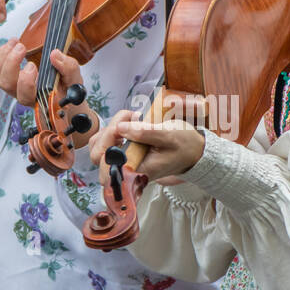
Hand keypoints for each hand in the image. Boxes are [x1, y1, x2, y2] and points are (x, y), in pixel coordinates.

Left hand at [0, 43, 99, 142]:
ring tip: (15, 43)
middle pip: (8, 84)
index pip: (26, 96)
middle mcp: (24, 96)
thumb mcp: (75, 78)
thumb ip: (68, 68)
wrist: (64, 92)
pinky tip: (10, 46)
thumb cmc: (68, 88)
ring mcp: (15, 88)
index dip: (25, 82)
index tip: (33, 66)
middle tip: (21, 48)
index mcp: (40, 99)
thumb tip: (55, 54)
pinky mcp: (10, 79)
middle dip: (11, 64)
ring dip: (3, 58)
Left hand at [90, 109, 205, 182]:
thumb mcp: (169, 135)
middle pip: (97, 156)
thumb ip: (145, 133)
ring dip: (109, 128)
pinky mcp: (123, 153)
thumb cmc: (183, 146)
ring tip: (130, 118)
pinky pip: (106, 142)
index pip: (108, 169)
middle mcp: (127, 169)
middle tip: (127, 120)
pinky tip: (127, 121)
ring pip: (99, 147)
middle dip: (107, 133)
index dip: (106, 148)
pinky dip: (112, 128)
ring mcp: (123, 161)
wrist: (192, 151)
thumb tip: (121, 128)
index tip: (120, 129)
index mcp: (138, 171)